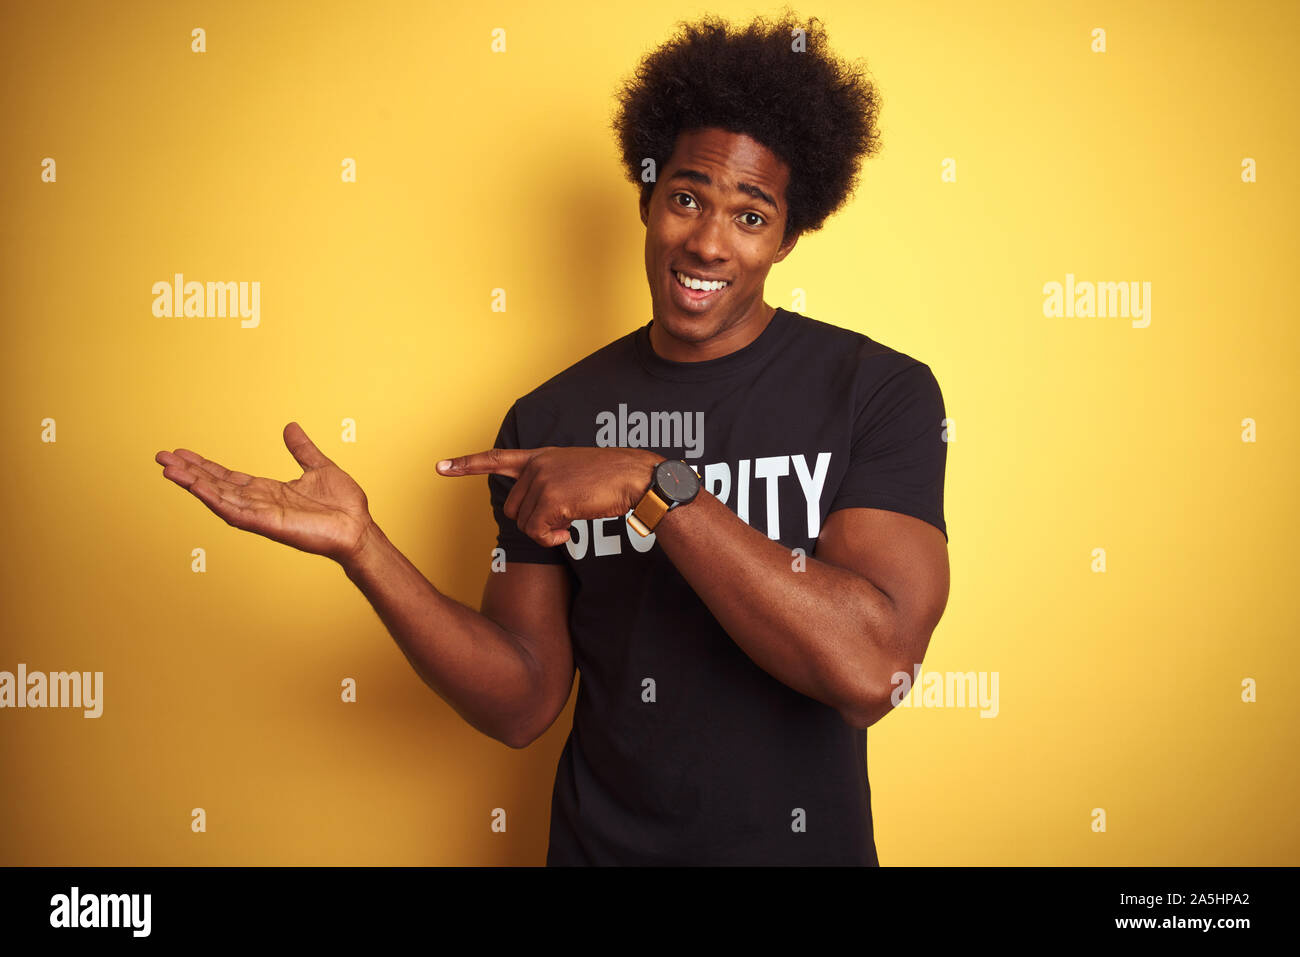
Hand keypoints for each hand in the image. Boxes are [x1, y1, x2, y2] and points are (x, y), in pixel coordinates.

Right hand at [155, 422, 374, 565]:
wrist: (359, 527)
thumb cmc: (344, 505)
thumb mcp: (319, 466)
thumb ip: (302, 449)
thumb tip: (290, 427)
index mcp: (269, 491)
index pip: (229, 477)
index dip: (205, 466)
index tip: (182, 453)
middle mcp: (260, 503)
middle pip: (216, 485)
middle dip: (189, 472)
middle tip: (162, 457)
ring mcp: (262, 514)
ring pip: (219, 497)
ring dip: (193, 484)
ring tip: (168, 470)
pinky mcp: (268, 524)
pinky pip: (235, 512)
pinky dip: (214, 499)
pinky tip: (195, 488)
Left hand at [438, 446, 661, 546]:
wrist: (636, 478)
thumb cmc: (613, 479)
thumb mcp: (575, 471)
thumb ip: (550, 482)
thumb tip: (538, 516)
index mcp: (541, 456)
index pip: (497, 458)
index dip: (466, 464)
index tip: (439, 466)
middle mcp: (537, 465)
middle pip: (513, 508)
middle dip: (534, 522)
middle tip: (562, 521)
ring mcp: (542, 480)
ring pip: (524, 523)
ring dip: (546, 532)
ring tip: (570, 523)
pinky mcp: (552, 498)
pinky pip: (537, 533)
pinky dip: (552, 539)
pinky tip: (570, 531)